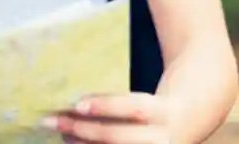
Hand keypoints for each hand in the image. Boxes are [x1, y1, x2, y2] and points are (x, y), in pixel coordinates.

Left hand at [42, 93, 174, 142]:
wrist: (185, 126)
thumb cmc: (151, 108)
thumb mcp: (141, 98)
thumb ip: (111, 100)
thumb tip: (71, 101)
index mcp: (163, 113)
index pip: (133, 109)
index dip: (105, 106)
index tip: (76, 104)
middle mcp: (162, 139)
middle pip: (117, 137)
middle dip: (82, 129)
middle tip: (53, 121)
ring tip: (60, 133)